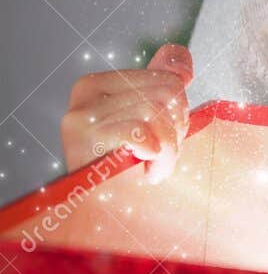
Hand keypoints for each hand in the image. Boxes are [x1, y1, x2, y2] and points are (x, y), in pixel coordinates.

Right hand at [60, 43, 193, 185]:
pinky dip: (159, 159)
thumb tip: (180, 52)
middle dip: (176, 129)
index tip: (159, 141)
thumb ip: (160, 85)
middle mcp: (84, 93)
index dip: (177, 114)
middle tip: (157, 156)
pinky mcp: (87, 138)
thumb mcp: (148, 124)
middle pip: (167, 91)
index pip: (168, 79)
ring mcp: (82, 115)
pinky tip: (146, 172)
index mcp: (96, 84)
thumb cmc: (126, 175)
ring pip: (160, 112)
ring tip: (150, 166)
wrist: (102, 221)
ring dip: (169, 150)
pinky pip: (148, 134)